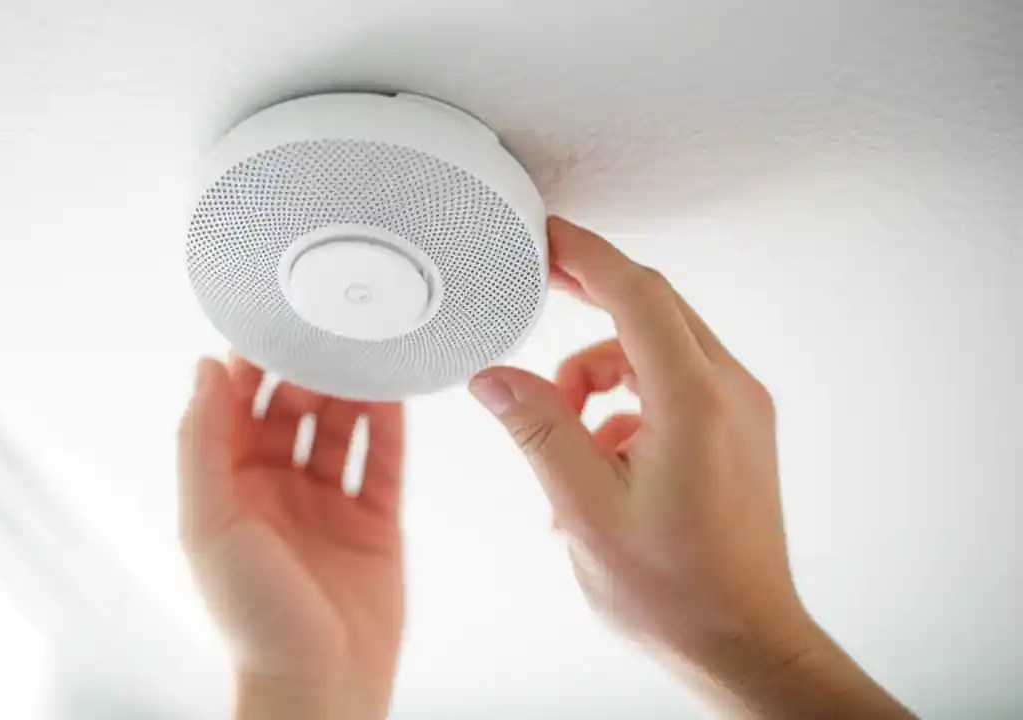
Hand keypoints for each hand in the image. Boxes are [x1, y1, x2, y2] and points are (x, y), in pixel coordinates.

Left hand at [178, 356, 403, 719]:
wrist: (320, 685)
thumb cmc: (253, 619)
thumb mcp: (207, 522)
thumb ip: (201, 440)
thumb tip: (204, 368)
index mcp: (226, 486)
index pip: (234, 405)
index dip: (249, 363)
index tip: (270, 320)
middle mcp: (274, 488)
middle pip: (290, 408)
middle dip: (305, 369)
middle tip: (326, 330)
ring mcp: (325, 502)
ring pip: (339, 426)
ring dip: (348, 389)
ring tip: (364, 348)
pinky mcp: (372, 520)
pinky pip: (381, 458)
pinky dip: (389, 422)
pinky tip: (395, 388)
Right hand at [468, 217, 913, 717]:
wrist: (744, 643)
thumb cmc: (678, 594)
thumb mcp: (585, 511)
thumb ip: (538, 430)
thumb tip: (495, 377)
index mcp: (695, 402)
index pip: (637, 293)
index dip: (585, 255)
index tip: (545, 235)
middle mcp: (729, 393)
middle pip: (651, 308)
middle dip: (587, 298)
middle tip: (536, 290)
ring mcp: (739, 412)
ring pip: (656, 348)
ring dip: (598, 372)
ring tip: (565, 438)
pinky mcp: (736, 433)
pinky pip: (671, 385)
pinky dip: (625, 402)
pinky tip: (598, 461)